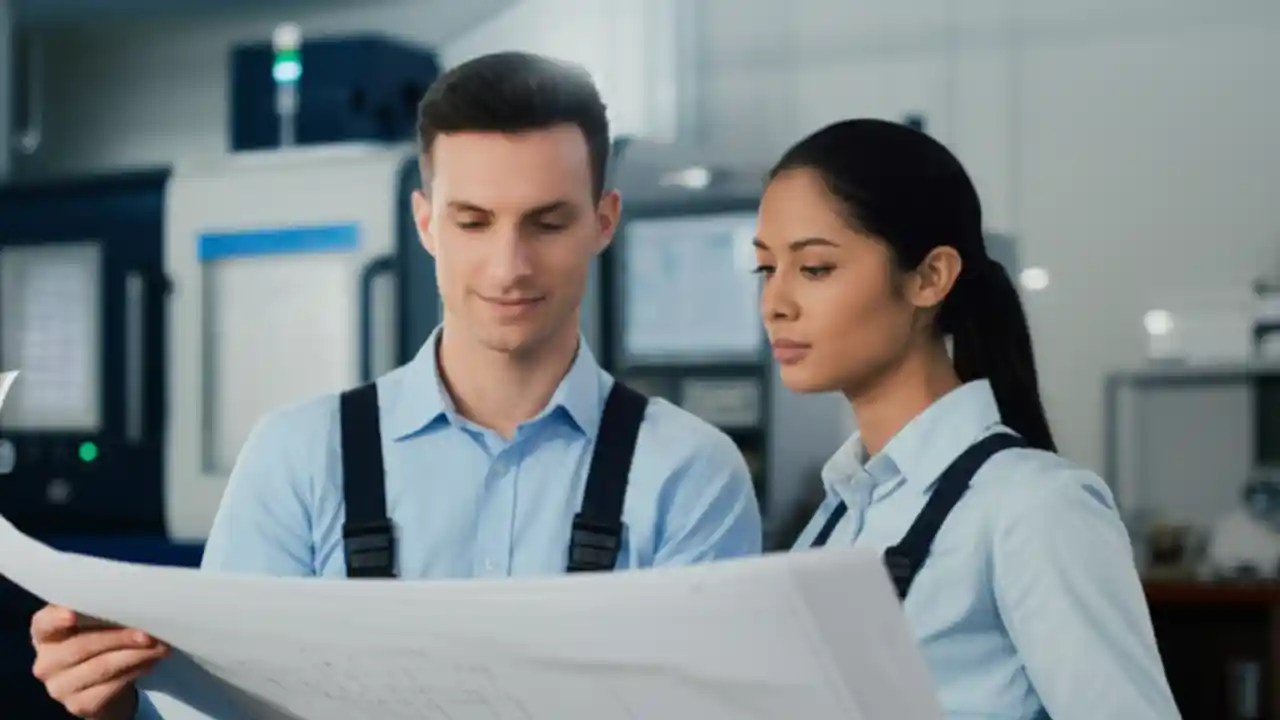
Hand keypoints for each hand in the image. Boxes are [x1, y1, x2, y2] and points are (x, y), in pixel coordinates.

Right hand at [31, 604, 168, 719]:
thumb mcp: (96, 624)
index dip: (56, 618)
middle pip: (81, 646)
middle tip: (149, 634)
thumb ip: (104, 612)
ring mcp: (59, 687)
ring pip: (101, 667)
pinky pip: (111, 686)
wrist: (104, 683)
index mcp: (45, 634)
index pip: (44, 623)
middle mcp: (46, 662)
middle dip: (119, 638)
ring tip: (159, 647)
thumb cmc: (100, 640)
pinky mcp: (78, 704)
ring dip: (136, 655)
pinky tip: (150, 662)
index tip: (72, 614)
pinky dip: (136, 671)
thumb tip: (136, 602)